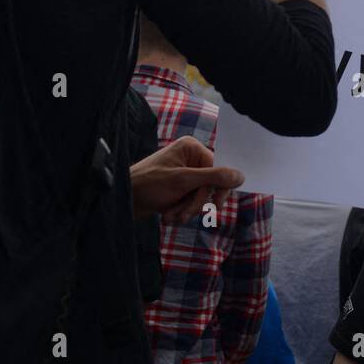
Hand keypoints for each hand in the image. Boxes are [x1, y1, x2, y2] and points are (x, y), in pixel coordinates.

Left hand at [129, 135, 243, 221]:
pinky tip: (168, 215)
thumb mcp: (183, 181)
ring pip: (201, 197)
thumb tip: (241, 175)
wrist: (122, 201)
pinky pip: (191, 202)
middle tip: (184, 213)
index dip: (218, 188)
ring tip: (171, 215)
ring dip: (188, 210)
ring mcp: (184, 174)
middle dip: (197, 203)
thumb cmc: (148, 185)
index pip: (218, 168)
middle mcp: (189, 159)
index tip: (215, 205)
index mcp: (192, 148)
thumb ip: (214, 177)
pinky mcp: (178, 188)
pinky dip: (182, 211)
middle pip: (210, 185)